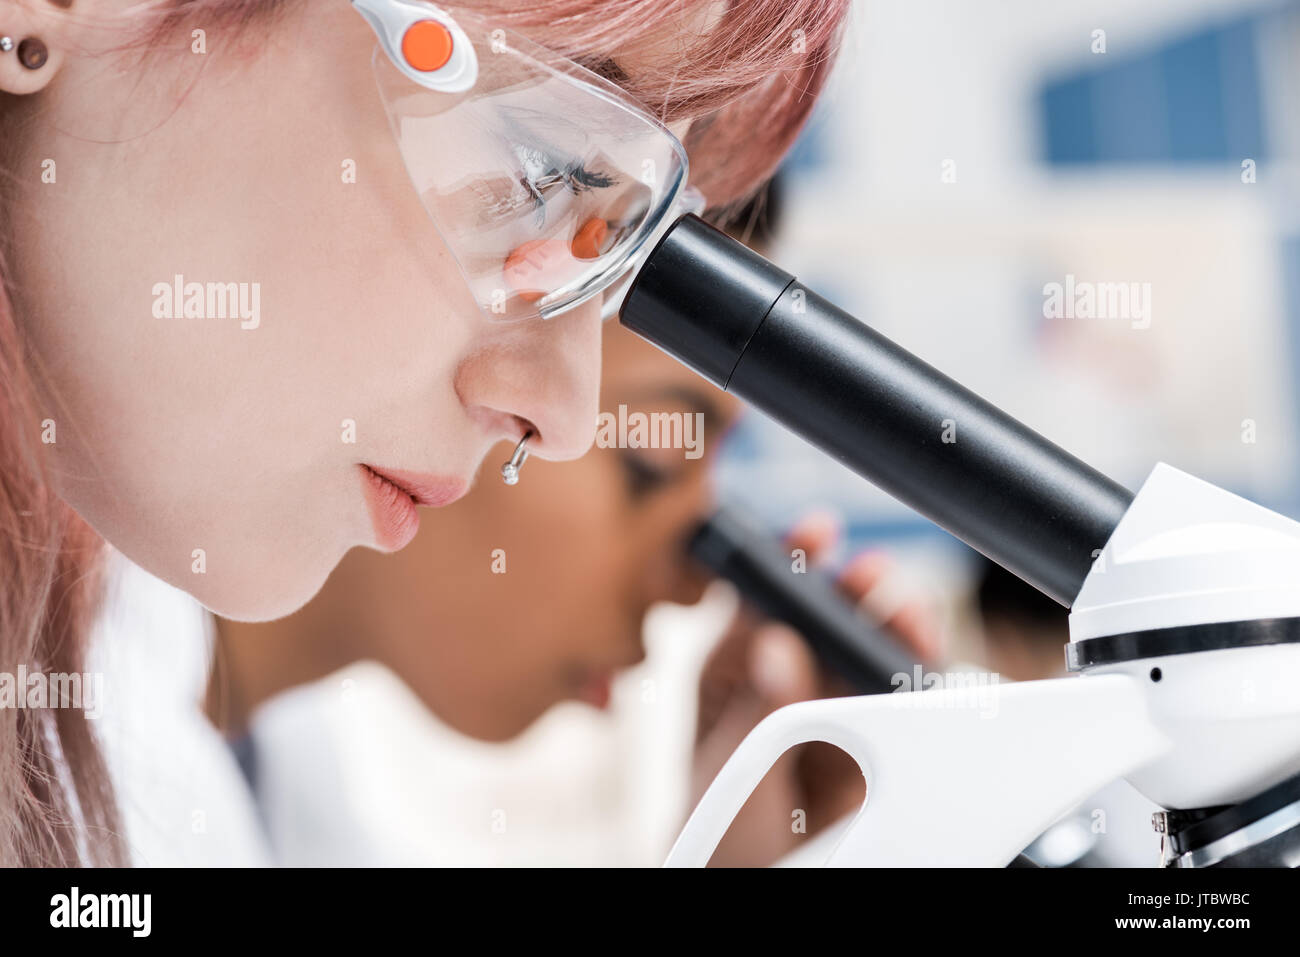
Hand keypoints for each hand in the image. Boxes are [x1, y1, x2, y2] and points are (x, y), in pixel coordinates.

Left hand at [691, 511, 940, 866]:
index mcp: (730, 684)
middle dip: (850, 591)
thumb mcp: (726, 778)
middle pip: (821, 624)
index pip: (757, 610)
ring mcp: (830, 719)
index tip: (813, 534)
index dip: (785, 565)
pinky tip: (924, 658)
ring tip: (910, 613)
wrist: (767, 885)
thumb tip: (779, 646)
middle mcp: (781, 691)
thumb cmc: (720, 844)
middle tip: (871, 573)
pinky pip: (898, 705)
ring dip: (890, 628)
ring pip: (865, 658)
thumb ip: (754, 716)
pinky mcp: (874, 750)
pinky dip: (916, 678)